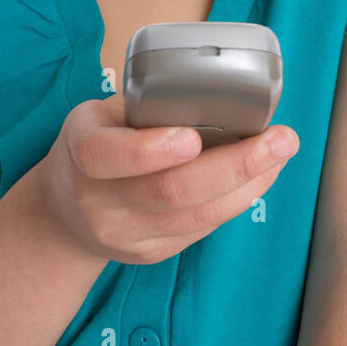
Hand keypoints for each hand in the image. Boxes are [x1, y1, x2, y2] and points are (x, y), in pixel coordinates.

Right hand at [38, 94, 298, 263]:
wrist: (65, 212)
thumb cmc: (100, 142)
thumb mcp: (104, 115)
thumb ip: (148, 108)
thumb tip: (227, 91)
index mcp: (81, 151)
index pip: (106, 155)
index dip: (151, 150)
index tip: (193, 137)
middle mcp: (97, 201)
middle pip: (170, 191)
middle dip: (234, 164)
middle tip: (280, 138)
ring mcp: (125, 234)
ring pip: (197, 215)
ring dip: (250, 183)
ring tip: (281, 153)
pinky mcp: (150, 254)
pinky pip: (203, 227)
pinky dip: (238, 199)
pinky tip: (261, 175)